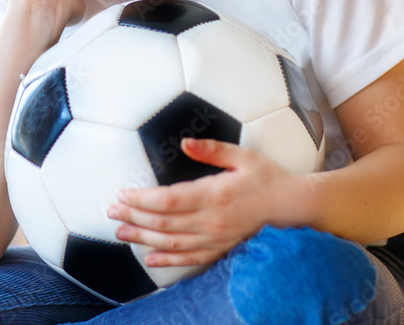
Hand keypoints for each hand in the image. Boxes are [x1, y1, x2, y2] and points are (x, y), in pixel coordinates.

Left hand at [106, 137, 312, 267]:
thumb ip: (211, 150)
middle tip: (111, 210)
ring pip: (171, 242)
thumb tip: (185, 143)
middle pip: (163, 222)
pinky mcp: (219, 248)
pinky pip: (189, 258)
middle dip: (134, 215)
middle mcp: (211, 221)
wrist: (292, 206)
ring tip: (120, 231)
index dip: (142, 199)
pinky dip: (167, 260)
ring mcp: (215, 238)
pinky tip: (149, 258)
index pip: (168, 200)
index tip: (123, 193)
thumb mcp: (242, 156)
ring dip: (142, 237)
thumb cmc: (267, 178)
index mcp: (214, 195)